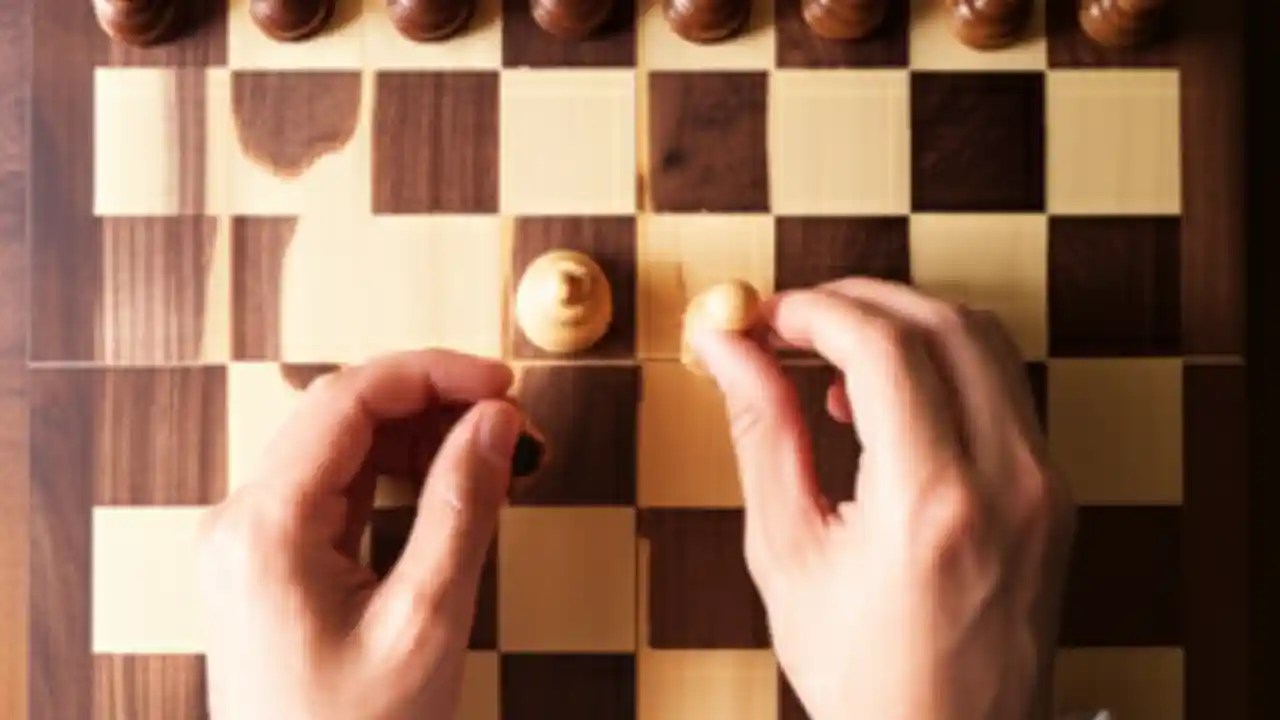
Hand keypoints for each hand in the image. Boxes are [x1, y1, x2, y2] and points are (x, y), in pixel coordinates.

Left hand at [198, 350, 521, 719]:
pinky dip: (396, 476)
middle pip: (340, 416)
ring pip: (341, 448)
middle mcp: (242, 524)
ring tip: (492, 454)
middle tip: (508, 419)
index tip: (501, 384)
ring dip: (418, 437)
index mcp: (263, 529)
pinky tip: (449, 485)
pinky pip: (336, 490)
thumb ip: (462, 507)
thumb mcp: (426, 622)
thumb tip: (494, 420)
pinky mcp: (271, 564)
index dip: (432, 374)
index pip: (347, 400)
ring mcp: (251, 544)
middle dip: (431, 403)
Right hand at [693, 279, 1075, 719]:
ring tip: (832, 361)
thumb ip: (761, 434)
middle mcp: (1009, 482)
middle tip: (793, 322)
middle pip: (943, 322)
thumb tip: (729, 351)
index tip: (767, 318)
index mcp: (932, 503)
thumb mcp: (788, 553)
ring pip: (983, 341)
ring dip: (902, 326)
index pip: (883, 346)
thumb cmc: (865, 675)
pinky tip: (883, 402)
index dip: (813, 311)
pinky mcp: (1054, 492)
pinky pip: (1001, 388)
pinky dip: (939, 366)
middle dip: (857, 301)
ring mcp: (1045, 485)